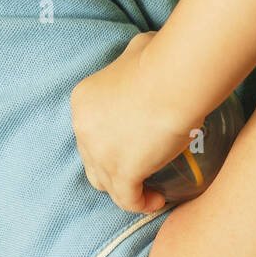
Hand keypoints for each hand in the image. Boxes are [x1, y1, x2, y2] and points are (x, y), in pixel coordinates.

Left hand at [70, 31, 191, 214]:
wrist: (172, 79)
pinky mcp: (122, 173)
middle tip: (138, 161)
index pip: (90, 129)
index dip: (108, 137)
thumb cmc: (159, 60)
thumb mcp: (134, 53)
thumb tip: (140, 64)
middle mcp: (83, 129)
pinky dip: (141, 203)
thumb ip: (129, 66)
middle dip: (112, 162)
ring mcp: (100, 153)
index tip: (131, 139)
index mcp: (83, 101)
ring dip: (124, 186)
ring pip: (105, 182)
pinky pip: (127, 199)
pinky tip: (156, 199)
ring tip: (146, 187)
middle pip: (92, 157)